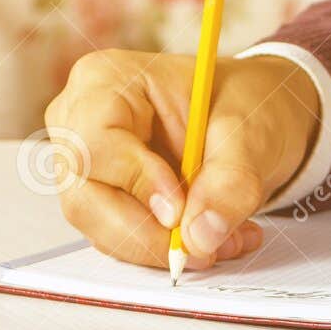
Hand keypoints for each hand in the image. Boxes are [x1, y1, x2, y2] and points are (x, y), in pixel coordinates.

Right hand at [43, 50, 319, 268]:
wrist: (251, 117)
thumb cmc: (242, 103)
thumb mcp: (250, 133)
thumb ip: (229, 182)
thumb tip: (199, 237)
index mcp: (104, 80)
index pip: (93, 144)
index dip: (135, 182)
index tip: (180, 209)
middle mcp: (78, 121)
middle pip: (85, 199)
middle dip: (148, 235)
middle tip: (207, 248)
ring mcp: (83, 164)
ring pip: (100, 229)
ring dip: (162, 248)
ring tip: (225, 240)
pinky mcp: (100, 198)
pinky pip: (119, 239)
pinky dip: (164, 249)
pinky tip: (210, 237)